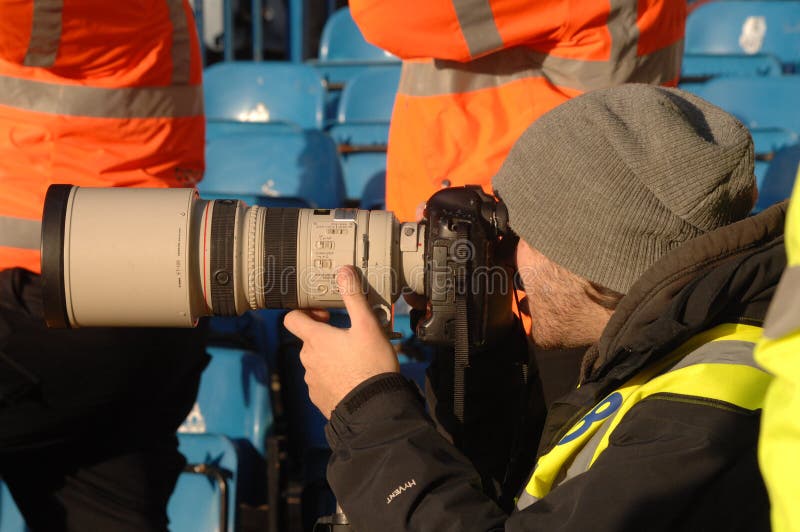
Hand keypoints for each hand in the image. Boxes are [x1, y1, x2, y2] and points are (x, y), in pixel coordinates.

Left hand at [283, 266, 399, 418]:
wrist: (374, 409)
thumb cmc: (371, 365)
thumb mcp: (368, 326)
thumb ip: (354, 297)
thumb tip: (344, 271)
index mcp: (315, 339)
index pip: (291, 318)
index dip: (305, 311)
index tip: (326, 314)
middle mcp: (307, 360)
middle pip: (308, 340)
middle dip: (325, 336)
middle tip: (349, 336)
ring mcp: (311, 381)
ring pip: (315, 362)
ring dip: (330, 357)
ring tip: (355, 359)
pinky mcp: (319, 398)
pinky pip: (322, 382)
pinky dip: (333, 377)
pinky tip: (352, 378)